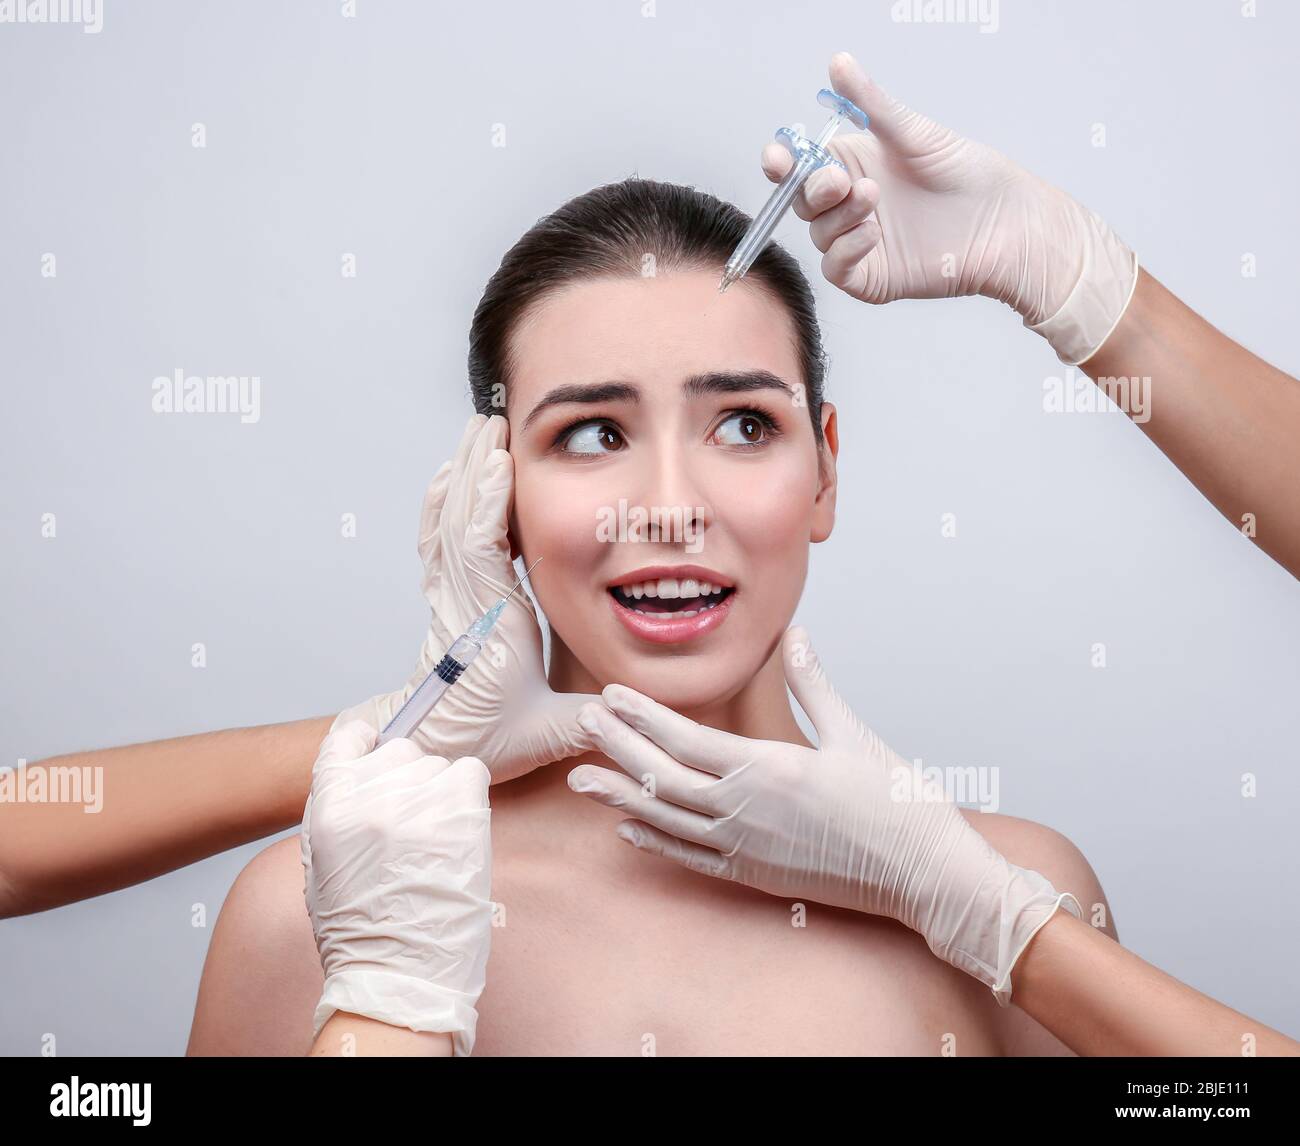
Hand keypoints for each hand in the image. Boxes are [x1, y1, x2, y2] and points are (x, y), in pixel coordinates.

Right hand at [301, 720, 491, 1054]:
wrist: (398, 976)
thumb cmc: (360, 930)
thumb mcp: (322, 864)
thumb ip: (336, 810)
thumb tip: (361, 770)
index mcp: (328, 807)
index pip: (346, 739)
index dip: (366, 743)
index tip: (378, 750)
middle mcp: (369, 796)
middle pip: (400, 751)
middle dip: (408, 779)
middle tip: (413, 825)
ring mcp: (416, 801)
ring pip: (438, 764)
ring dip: (441, 793)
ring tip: (436, 841)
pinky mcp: (458, 812)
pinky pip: (470, 773)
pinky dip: (469, 795)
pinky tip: (460, 830)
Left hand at [337, 412, 592, 782]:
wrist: (429, 751)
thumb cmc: (484, 740)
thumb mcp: (549, 733)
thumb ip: (593, 718)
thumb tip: (633, 705)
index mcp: (489, 624)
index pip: (480, 551)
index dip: (488, 502)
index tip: (501, 458)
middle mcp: (462, 602)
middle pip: (458, 520)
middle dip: (474, 466)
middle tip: (492, 419)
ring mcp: (448, 597)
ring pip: (444, 523)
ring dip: (460, 474)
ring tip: (476, 431)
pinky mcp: (444, 598)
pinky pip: (437, 538)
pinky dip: (444, 500)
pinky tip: (453, 476)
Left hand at [567, 625, 1080, 1005]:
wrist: (925, 876)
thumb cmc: (898, 803)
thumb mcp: (856, 734)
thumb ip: (816, 685)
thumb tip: (797, 635)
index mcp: (768, 769)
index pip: (684, 738)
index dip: (641, 717)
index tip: (609, 696)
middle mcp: (746, 812)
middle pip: (661, 777)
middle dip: (618, 749)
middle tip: (582, 725)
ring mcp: (747, 850)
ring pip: (666, 821)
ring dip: (620, 798)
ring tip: (580, 780)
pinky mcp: (755, 877)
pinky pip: (691, 859)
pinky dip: (655, 841)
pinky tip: (628, 830)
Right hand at [766, 51, 1136, 364]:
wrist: (1003, 221)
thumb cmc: (966, 172)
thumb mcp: (912, 132)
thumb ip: (870, 102)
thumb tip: (839, 63)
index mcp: (852, 166)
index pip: (799, 167)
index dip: (782, 163)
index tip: (778, 158)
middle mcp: (849, 205)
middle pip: (802, 202)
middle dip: (812, 189)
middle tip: (838, 179)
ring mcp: (857, 243)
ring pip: (819, 234)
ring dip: (838, 216)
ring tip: (873, 198)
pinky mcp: (870, 277)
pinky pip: (837, 268)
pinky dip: (846, 250)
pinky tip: (872, 233)